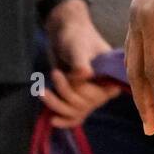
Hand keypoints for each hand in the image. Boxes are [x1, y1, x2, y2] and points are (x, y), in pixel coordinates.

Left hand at [42, 0, 119, 127]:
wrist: (64, 34)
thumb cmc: (76, 37)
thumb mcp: (78, 48)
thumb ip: (81, 63)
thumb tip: (85, 76)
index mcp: (111, 76)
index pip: (103, 95)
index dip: (86, 91)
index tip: (73, 77)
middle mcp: (103, 88)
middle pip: (85, 105)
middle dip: (67, 92)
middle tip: (56, 73)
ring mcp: (89, 95)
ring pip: (75, 112)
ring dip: (57, 104)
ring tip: (43, 91)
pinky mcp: (75, 97)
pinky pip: (73, 116)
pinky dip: (64, 120)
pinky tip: (52, 120)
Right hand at [125, 0, 153, 135]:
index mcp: (150, 19)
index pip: (153, 68)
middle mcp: (136, 18)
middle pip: (134, 68)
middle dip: (144, 99)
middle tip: (152, 129)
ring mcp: (136, 13)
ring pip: (132, 57)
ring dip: (140, 84)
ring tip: (151, 109)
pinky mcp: (142, 8)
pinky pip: (136, 44)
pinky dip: (141, 65)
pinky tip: (151, 75)